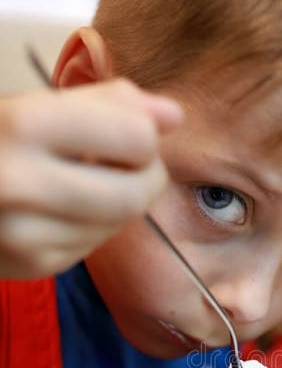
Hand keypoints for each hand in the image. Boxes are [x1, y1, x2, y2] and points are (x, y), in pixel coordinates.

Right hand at [0, 79, 182, 278]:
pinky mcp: (31, 265)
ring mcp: (23, 232)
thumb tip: (175, 115)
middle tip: (131, 166)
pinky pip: (94, 246)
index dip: (144, 134)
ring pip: (120, 223)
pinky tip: (64, 210)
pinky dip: (94, 227)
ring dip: (121, 203)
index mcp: (22, 124)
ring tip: (88, 184)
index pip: (135, 136)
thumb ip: (110, 103)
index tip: (128, 134)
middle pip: (136, 193)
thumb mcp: (39, 103)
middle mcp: (19, 182)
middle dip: (147, 177)